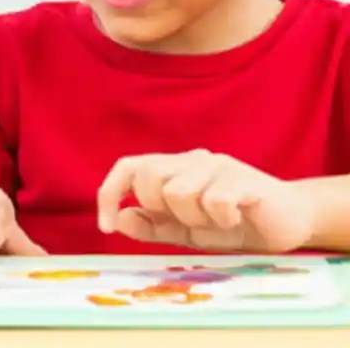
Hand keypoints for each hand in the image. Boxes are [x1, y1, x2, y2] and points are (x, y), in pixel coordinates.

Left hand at [96, 149, 316, 252]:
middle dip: (160, 209)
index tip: (106, 227)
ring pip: (178, 191)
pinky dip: (222, 220)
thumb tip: (119, 218)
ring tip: (217, 221)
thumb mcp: (182, 232)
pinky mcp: (243, 178)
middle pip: (148, 177)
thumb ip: (150, 226)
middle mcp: (190, 160)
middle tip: (189, 221)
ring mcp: (217, 165)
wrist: (285, 223)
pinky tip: (236, 219)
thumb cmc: (230, 225)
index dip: (109, 194)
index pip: (128, 167)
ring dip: (194, 219)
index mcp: (171, 168)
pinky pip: (214, 200)